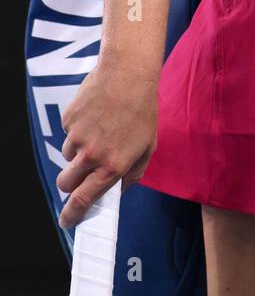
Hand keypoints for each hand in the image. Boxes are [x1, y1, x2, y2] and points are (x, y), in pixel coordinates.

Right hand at [56, 55, 158, 229]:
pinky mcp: (68, 119)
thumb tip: (119, 190)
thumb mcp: (148, 146)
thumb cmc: (143, 110)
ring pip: (67, 157)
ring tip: (100, 132)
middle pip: (65, 183)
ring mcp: (77, 136)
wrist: (128, 73)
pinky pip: (68, 134)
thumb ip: (134, 174)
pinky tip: (96, 115)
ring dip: (78, 153)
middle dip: (69, 185)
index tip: (67, 222)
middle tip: (80, 176)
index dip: (72, 214)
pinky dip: (78, 130)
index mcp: (113, 165)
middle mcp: (91, 154)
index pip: (84, 199)